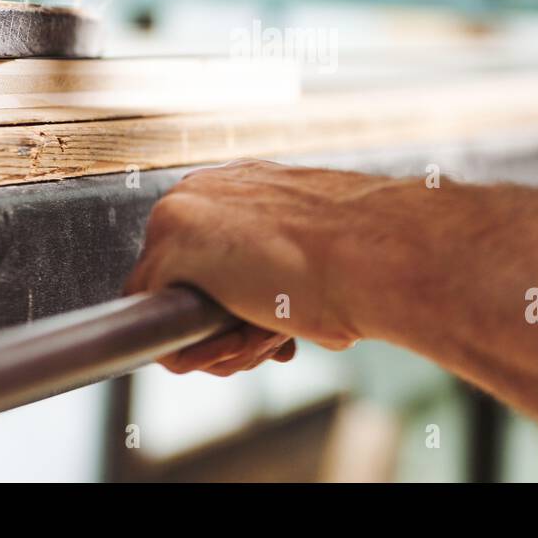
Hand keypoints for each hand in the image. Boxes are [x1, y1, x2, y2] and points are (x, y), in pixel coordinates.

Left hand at [125, 160, 474, 375]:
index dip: (241, 306)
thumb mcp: (315, 256)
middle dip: (230, 327)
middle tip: (274, 341)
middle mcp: (203, 191)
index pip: (212, 262)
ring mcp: (178, 215)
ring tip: (274, 338)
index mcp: (240, 186)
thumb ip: (277, 272)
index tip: (276, 326)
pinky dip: (197, 352)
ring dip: (223, 343)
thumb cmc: (364, 255)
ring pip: (176, 307)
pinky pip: (160, 325)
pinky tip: (245, 342)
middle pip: (188, 285)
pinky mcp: (168, 251)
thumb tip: (265, 313)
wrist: (377, 251)